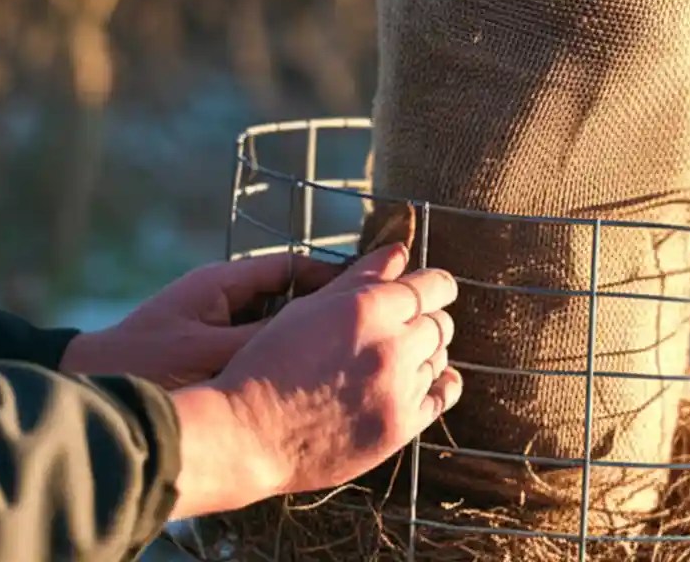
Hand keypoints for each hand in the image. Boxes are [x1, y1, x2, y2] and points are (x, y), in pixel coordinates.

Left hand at [60, 254, 342, 388]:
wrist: (86, 390)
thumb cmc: (142, 364)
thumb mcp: (211, 351)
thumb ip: (265, 338)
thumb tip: (321, 333)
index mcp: (224, 282)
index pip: (294, 266)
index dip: (335, 276)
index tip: (373, 288)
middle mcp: (225, 298)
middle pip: (292, 295)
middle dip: (327, 309)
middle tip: (370, 324)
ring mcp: (219, 325)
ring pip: (279, 325)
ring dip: (305, 337)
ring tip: (346, 354)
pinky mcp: (213, 354)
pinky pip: (261, 350)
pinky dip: (283, 360)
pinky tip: (309, 380)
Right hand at [167, 243, 462, 518]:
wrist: (247, 437)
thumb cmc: (268, 366)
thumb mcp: (306, 308)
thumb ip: (360, 277)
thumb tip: (400, 253)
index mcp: (367, 309)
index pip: (434, 286)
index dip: (435, 286)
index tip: (430, 290)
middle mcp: (391, 347)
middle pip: (440, 323)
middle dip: (426, 320)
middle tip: (405, 327)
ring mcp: (398, 390)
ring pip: (440, 359)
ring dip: (426, 354)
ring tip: (397, 359)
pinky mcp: (400, 427)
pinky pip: (442, 398)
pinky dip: (438, 385)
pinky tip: (425, 381)